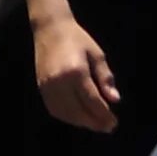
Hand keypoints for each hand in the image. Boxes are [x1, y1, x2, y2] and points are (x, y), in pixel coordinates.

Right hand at [32, 13, 120, 131]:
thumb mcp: (97, 54)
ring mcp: (48, 86)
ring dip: (82, 122)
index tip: (114, 122)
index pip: (92, 101)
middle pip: (79, 111)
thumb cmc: (77, 38)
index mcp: (76, 72)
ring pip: (66, 114)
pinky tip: (78, 117)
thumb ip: (105, 78)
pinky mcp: (41, 87)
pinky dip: (67, 117)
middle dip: (95, 122)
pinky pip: (55, 109)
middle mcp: (60, 81)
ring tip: (95, 123)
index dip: (104, 115)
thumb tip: (114, 100)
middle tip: (107, 127)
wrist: (50, 28)